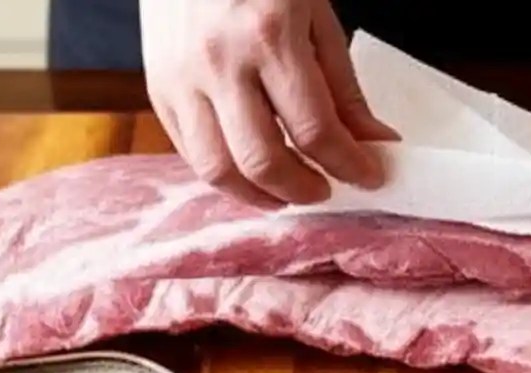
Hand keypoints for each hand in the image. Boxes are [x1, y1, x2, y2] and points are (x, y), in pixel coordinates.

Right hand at [140, 0, 399, 208]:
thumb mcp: (315, 14)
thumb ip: (343, 86)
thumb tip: (374, 143)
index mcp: (269, 36)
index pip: (315, 129)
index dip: (349, 165)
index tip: (371, 176)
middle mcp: (220, 62)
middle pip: (263, 160)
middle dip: (304, 190)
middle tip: (327, 190)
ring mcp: (180, 78)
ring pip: (217, 169)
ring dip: (259, 196)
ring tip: (288, 193)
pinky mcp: (157, 86)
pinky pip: (189, 152)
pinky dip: (225, 173)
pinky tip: (251, 171)